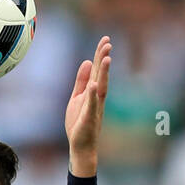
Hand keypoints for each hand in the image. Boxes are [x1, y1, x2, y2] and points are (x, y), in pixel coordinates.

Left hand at [64, 35, 110, 176]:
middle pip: (101, 75)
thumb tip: (87, 61)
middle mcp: (97, 97)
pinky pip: (92, 105)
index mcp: (93, 91)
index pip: (98, 70)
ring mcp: (94, 107)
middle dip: (104, 59)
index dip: (100, 55)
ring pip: (101, 87)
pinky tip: (94, 85)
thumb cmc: (79, 122)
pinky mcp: (89, 118)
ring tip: (106, 58)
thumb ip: (81, 81)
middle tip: (108, 42)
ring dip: (104, 73)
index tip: (106, 39)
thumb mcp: (77, 97)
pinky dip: (93, 95)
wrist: (80, 145)